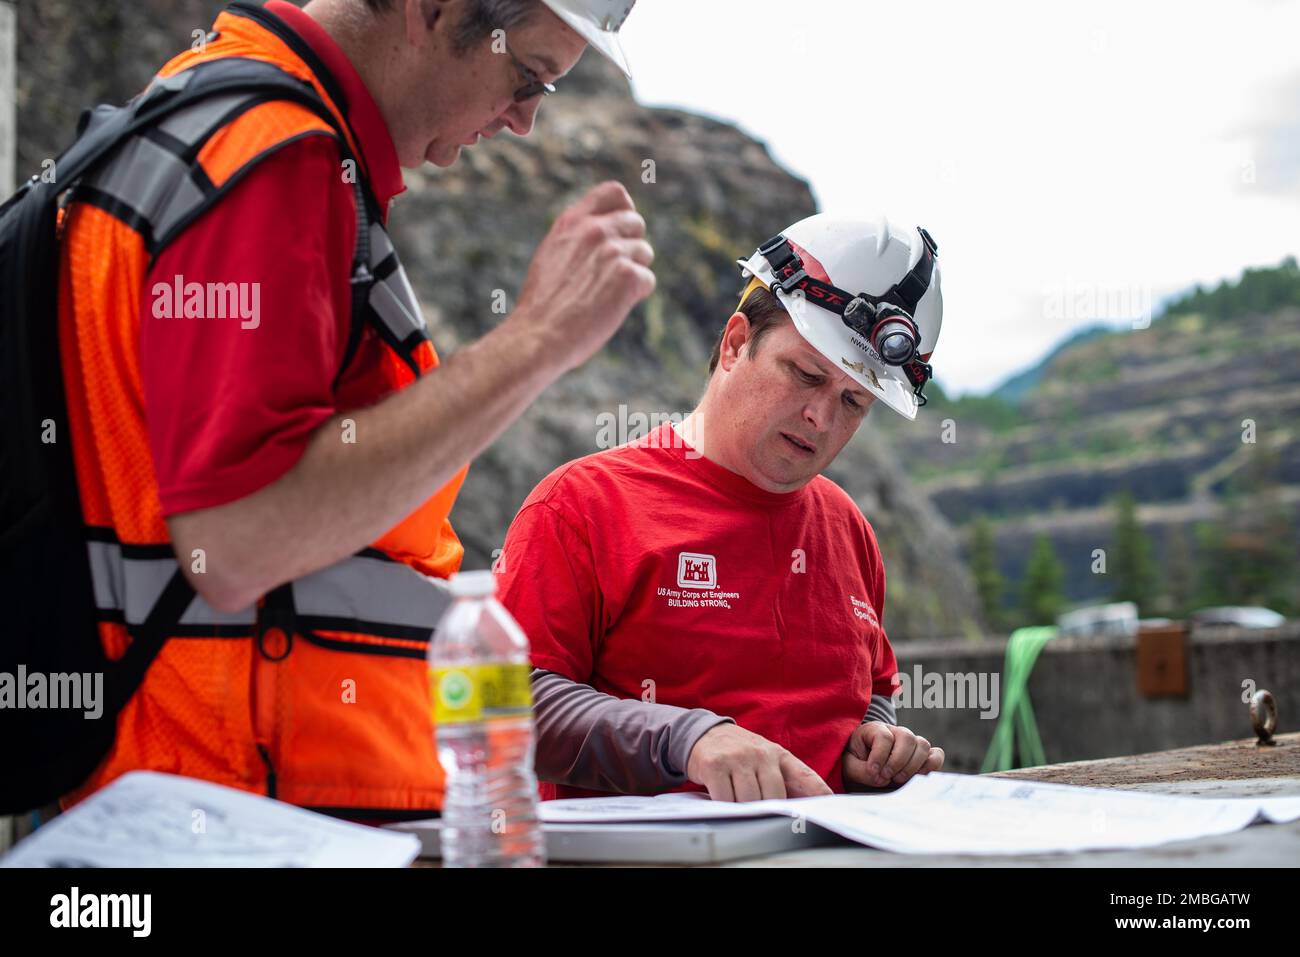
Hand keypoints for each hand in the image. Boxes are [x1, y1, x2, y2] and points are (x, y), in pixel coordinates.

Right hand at [510, 180, 654, 373]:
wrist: (538, 336)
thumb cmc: (542, 305)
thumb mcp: (551, 255)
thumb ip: (577, 238)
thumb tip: (604, 234)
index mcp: (572, 221)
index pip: (614, 192)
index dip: (623, 210)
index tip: (620, 231)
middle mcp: (594, 230)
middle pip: (636, 223)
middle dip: (630, 246)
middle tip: (610, 274)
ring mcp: (613, 251)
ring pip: (644, 253)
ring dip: (632, 273)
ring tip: (606, 293)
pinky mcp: (628, 276)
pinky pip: (647, 280)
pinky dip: (635, 295)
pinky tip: (613, 306)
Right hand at [686, 723, 832, 801]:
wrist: (705, 733)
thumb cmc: (741, 753)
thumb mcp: (767, 760)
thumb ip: (787, 781)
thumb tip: (811, 805)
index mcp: (778, 754)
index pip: (805, 776)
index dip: (819, 793)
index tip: (832, 805)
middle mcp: (760, 753)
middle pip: (773, 797)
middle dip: (766, 808)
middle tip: (757, 807)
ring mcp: (737, 758)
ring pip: (748, 800)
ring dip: (742, 807)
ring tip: (736, 797)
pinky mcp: (714, 765)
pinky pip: (725, 799)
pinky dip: (724, 804)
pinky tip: (721, 794)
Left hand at [842, 721, 942, 789]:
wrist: (863, 772)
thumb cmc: (855, 766)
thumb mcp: (849, 767)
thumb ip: (861, 771)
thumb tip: (882, 778)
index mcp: (874, 730)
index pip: (884, 736)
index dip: (879, 755)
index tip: (873, 772)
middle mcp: (895, 732)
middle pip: (907, 737)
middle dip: (898, 761)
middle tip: (887, 777)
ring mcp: (911, 743)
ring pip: (922, 745)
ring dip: (913, 765)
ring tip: (898, 780)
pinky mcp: (922, 756)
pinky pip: (936, 754)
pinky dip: (931, 765)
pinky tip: (917, 777)